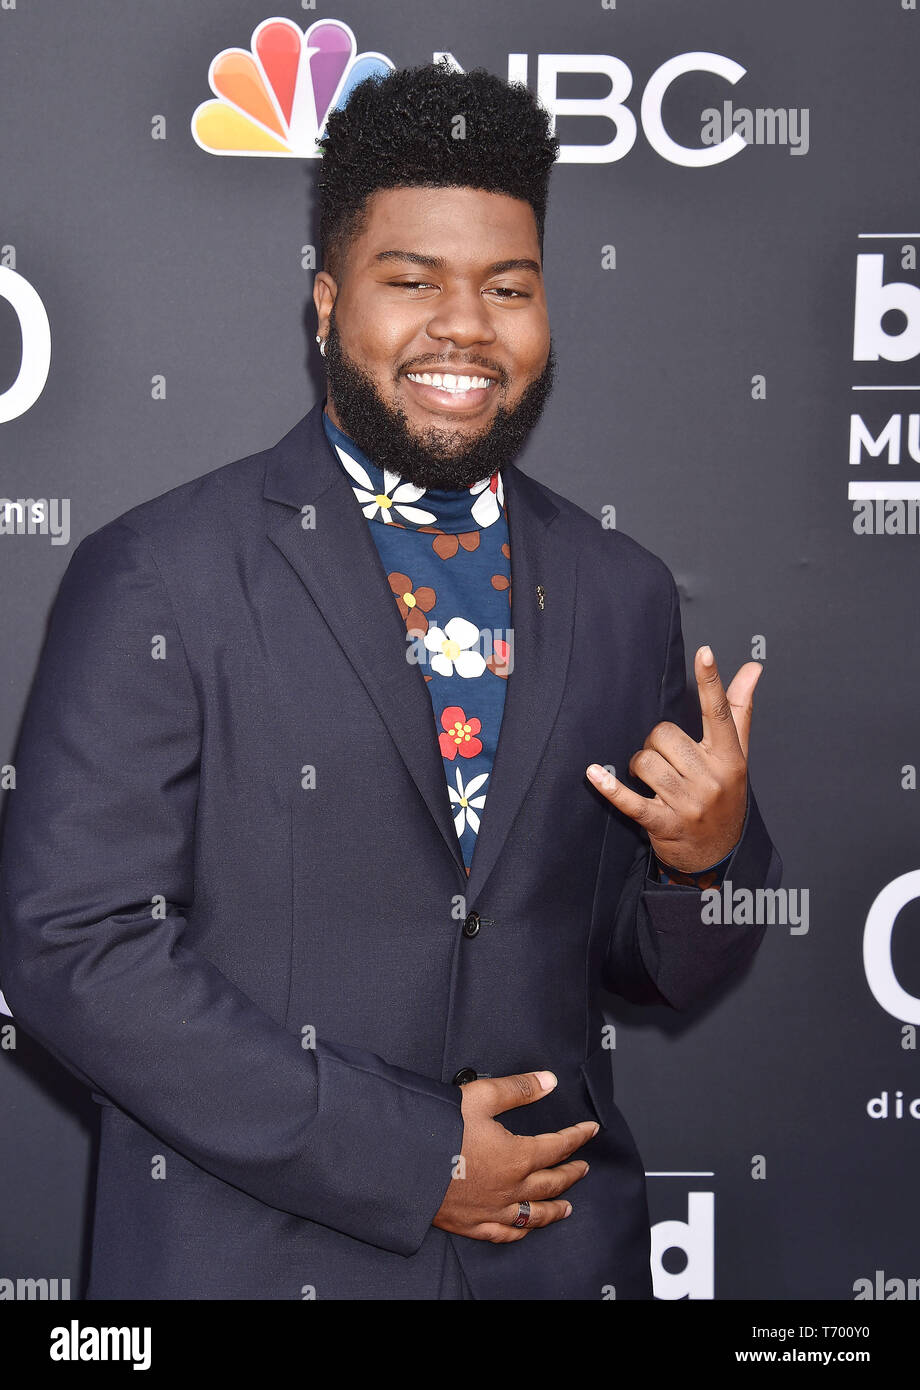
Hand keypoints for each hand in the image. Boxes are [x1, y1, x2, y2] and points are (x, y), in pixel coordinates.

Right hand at [432, 1070, 595, 1242]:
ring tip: (568, 1208)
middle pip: (551, 1183)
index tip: (590, 1131)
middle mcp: (510, 1187)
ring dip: (555, 1209)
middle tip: (583, 1168)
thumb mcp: (481, 1096)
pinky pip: (504, 1233)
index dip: (577, 1137)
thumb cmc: (440, 1127)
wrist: (403, 1162)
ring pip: (534, 1214)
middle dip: (571, 1174)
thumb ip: (518, 1089)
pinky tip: (525, 1229)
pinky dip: (520, 1231)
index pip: (557, 1146)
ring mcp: (492, 1210)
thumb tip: (549, 1081)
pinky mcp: (472, 1224)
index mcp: (517, 1156)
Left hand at [586, 645, 760, 872]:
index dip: (711, 682)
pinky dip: (610, 787)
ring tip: (652, 780)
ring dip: (639, 767)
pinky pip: (631, 800)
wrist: (719, 853)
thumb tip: (753, 669)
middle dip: (657, 744)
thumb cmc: (724, 795)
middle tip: (666, 760)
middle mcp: (712, 779)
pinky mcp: (664, 824)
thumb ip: (738, 710)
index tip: (704, 654)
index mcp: (730, 757)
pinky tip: (594, 773)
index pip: (719, 713)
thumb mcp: (736, 755)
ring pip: (645, 763)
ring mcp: (688, 804)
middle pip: (665, 736)